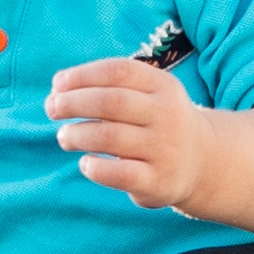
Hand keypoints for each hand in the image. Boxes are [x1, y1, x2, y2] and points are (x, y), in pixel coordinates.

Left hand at [49, 56, 219, 210]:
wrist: (201, 162)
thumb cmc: (156, 122)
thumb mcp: (146, 95)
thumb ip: (108, 88)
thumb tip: (58, 88)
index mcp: (163, 86)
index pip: (118, 71)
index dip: (82, 75)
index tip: (57, 84)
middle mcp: (167, 115)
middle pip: (111, 102)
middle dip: (74, 103)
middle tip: (52, 108)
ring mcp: (164, 149)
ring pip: (110, 137)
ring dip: (78, 134)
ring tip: (65, 136)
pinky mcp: (158, 181)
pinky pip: (120, 174)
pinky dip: (95, 168)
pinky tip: (85, 163)